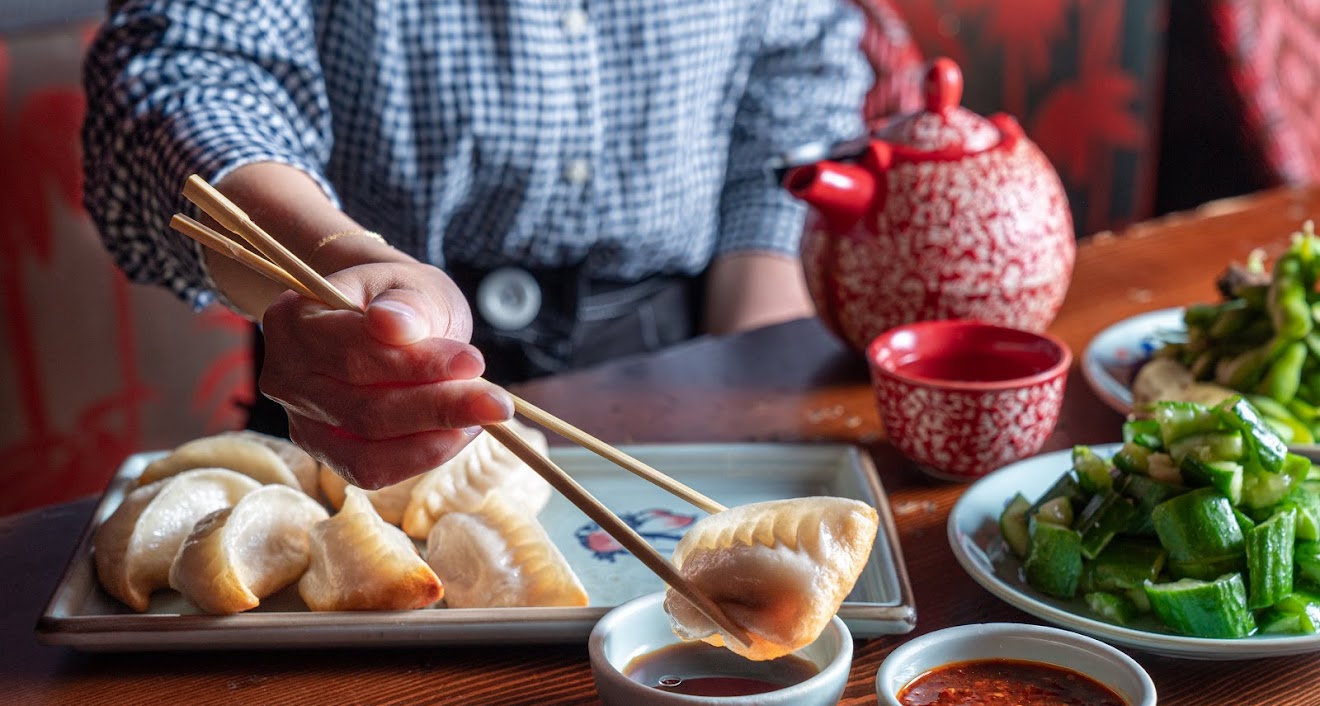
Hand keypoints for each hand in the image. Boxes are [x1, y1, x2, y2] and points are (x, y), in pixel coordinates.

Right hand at [260, 260, 513, 488]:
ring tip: (484, 415)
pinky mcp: (325, 451)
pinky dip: (420, 456)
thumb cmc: (399, 299)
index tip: (474, 363)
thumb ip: (406, 303)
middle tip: (498, 402)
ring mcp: (301, 419)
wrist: (383, 316)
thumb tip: (391, 324)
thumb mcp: (411, 284)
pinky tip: (458, 433)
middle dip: (438, 407)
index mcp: (295, 319)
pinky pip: (370, 470)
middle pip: (362, 407)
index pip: (354, 351)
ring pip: (366, 447)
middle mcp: (285, 375)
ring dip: (434, 437)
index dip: (416, 363)